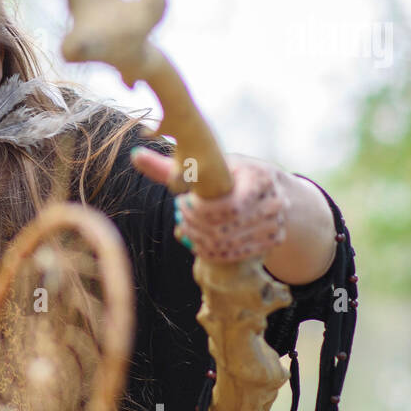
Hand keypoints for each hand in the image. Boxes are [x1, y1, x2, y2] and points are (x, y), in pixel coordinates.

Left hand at [130, 147, 288, 263]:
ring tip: (187, 228)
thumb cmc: (227, 174)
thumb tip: (134, 155)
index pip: (228, 207)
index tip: (182, 202)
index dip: (200, 211)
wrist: (266, 190)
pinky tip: (199, 241)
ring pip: (227, 246)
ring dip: (198, 240)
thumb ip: (169, 166)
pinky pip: (235, 255)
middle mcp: (275, 201)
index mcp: (260, 176)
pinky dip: (211, 252)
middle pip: (224, 229)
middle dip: (194, 226)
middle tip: (180, 216)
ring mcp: (276, 223)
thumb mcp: (205, 165)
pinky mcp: (273, 240)